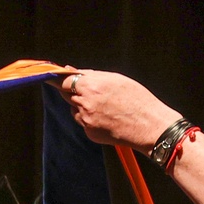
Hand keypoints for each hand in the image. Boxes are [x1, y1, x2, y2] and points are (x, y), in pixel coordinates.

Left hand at [59, 70, 181, 150]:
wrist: (149, 126)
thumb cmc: (136, 98)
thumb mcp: (115, 79)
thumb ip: (90, 74)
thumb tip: (69, 69)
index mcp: (90, 86)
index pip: (63, 81)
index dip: (59, 79)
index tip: (54, 77)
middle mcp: (85, 104)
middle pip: (67, 94)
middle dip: (74, 91)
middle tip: (91, 91)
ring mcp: (86, 120)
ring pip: (75, 109)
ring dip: (83, 106)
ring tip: (106, 106)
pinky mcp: (90, 133)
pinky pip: (83, 122)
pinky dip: (90, 119)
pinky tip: (107, 118)